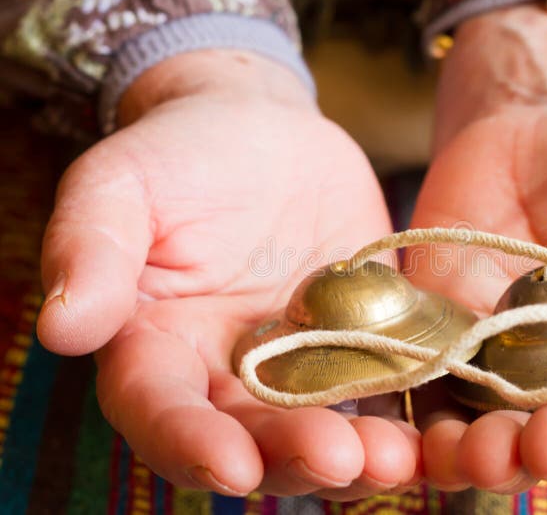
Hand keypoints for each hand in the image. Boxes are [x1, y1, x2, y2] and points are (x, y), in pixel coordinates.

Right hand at [36, 51, 420, 498]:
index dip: (188, 442)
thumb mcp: (124, 183)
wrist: (265, 133)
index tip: (227, 463)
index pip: (160, 410)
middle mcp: (227, 375)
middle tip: (337, 457)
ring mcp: (300, 366)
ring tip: (396, 456)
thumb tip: (61, 326)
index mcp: (158, 347)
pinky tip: (435, 426)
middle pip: (253, 438)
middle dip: (292, 456)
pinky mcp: (360, 344)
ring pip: (324, 427)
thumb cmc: (182, 154)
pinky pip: (384, 387)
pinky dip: (407, 411)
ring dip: (358, 453)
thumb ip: (91, 248)